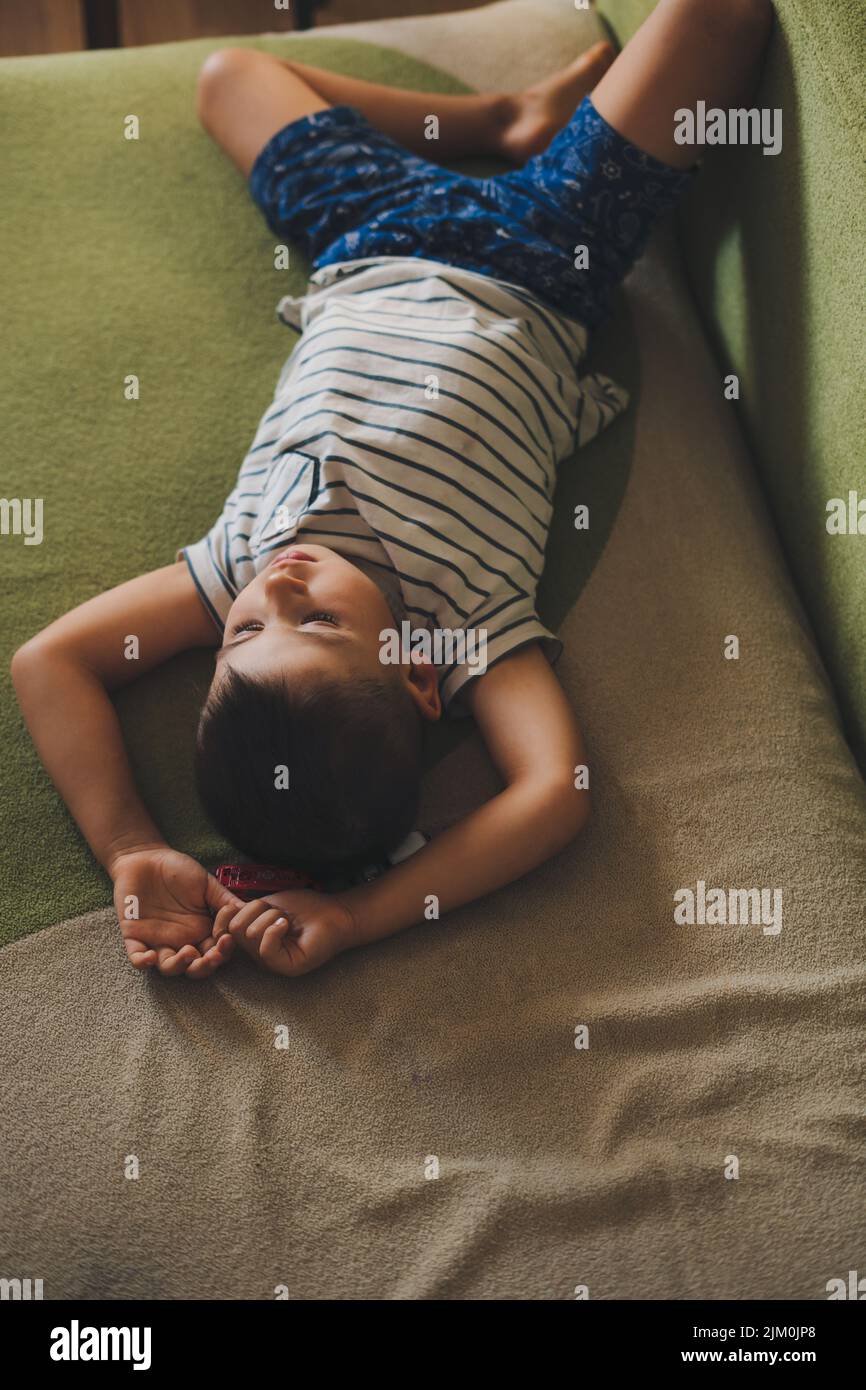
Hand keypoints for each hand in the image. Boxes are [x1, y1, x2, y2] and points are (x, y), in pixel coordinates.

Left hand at [111, 846, 243, 977]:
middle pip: (194, 967)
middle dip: (204, 967)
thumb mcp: (206, 883)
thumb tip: (248, 913)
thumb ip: (224, 900)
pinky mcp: (134, 937)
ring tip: (188, 953)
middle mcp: (181, 941)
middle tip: (211, 957)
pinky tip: (151, 957)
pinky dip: (143, 962)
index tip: (227, 940)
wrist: (145, 858)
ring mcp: (157, 941)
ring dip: (179, 966)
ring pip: (168, 967)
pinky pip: (137, 958)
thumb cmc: (178, 869)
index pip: (215, 952)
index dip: (222, 952)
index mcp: (200, 930)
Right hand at [213, 888, 354, 976]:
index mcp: (251, 940)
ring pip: (250, 935)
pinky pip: (265, 948)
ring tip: (286, 920)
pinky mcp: (286, 967)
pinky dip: (275, 929)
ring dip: (270, 916)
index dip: (224, 916)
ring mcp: (272, 963)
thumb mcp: (268, 904)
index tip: (233, 904)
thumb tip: (226, 911)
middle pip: (234, 930)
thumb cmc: (305, 908)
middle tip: (275, 911)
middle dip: (254, 910)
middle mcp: (258, 955)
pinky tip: (287, 925)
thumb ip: (246, 910)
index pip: (222, 932)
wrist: (335, 912)